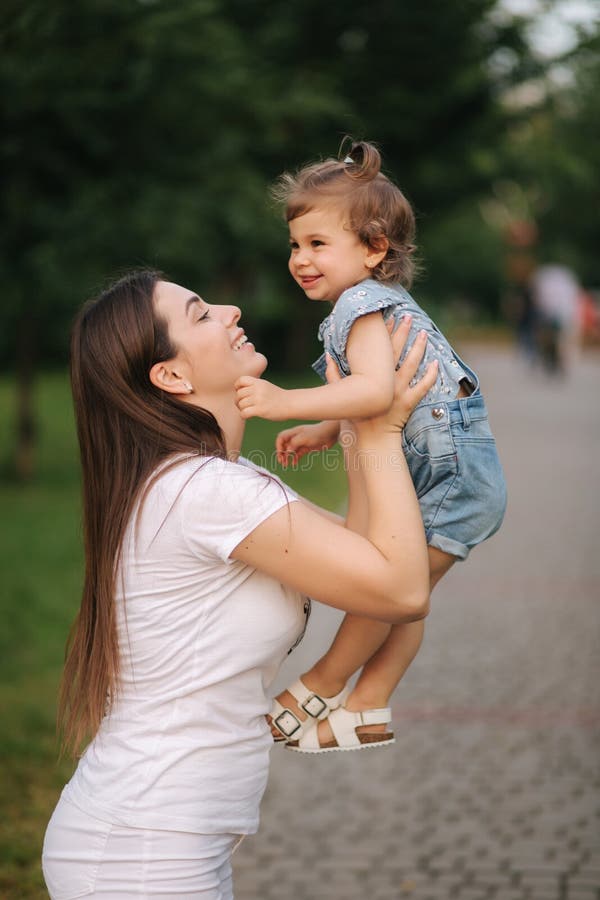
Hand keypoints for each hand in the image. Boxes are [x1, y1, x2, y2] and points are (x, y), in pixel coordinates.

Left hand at [235, 376, 288, 420]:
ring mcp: (259, 399)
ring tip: (248, 411)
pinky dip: (244, 416)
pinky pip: (244, 413)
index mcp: (259, 382)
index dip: (237, 387)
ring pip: (240, 404)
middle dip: (238, 401)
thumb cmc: (277, 396)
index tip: (242, 393)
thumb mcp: (265, 386)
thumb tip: (238, 391)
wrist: (290, 404)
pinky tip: (250, 416)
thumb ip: (253, 386)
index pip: (240, 380)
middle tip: (244, 405)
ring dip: (242, 409)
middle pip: (238, 394)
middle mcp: (258, 389)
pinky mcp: (260, 410)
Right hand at [275, 420, 339, 466]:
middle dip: (282, 453)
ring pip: (291, 451)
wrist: (331, 433)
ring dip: (287, 457)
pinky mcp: (307, 448)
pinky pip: (298, 454)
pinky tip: (294, 464)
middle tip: (281, 462)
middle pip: (285, 445)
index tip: (281, 453)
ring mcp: (302, 443)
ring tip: (286, 465)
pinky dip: (295, 459)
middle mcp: (296, 437)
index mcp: (294, 433)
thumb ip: (294, 444)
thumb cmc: (317, 433)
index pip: (281, 438)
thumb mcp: (304, 438)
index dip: (279, 446)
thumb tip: (287, 452)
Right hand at [327, 317, 437, 433]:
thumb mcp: (340, 395)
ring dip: (419, 347)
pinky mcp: (409, 402)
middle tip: (408, 316)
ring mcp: (399, 390)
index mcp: (370, 376)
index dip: (384, 332)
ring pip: (412, 364)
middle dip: (403, 332)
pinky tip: (436, 362)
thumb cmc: (354, 418)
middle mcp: (386, 380)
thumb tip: (327, 356)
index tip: (387, 317)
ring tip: (424, 333)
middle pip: (397, 350)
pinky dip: (431, 374)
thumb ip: (332, 375)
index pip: (379, 348)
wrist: (370, 440)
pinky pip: (423, 386)